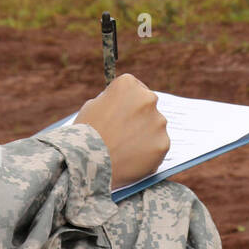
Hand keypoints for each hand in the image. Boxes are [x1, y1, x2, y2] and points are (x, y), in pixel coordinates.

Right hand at [75, 73, 168, 188]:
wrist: (88, 163)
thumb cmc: (85, 134)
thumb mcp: (93, 106)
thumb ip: (112, 101)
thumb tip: (122, 104)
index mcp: (128, 85)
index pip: (135, 88)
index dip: (127, 102)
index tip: (121, 113)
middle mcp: (148, 99)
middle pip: (148, 106)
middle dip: (139, 117)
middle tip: (123, 134)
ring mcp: (158, 122)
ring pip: (155, 127)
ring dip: (145, 135)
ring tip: (124, 150)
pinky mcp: (163, 143)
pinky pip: (158, 146)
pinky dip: (149, 153)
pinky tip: (131, 160)